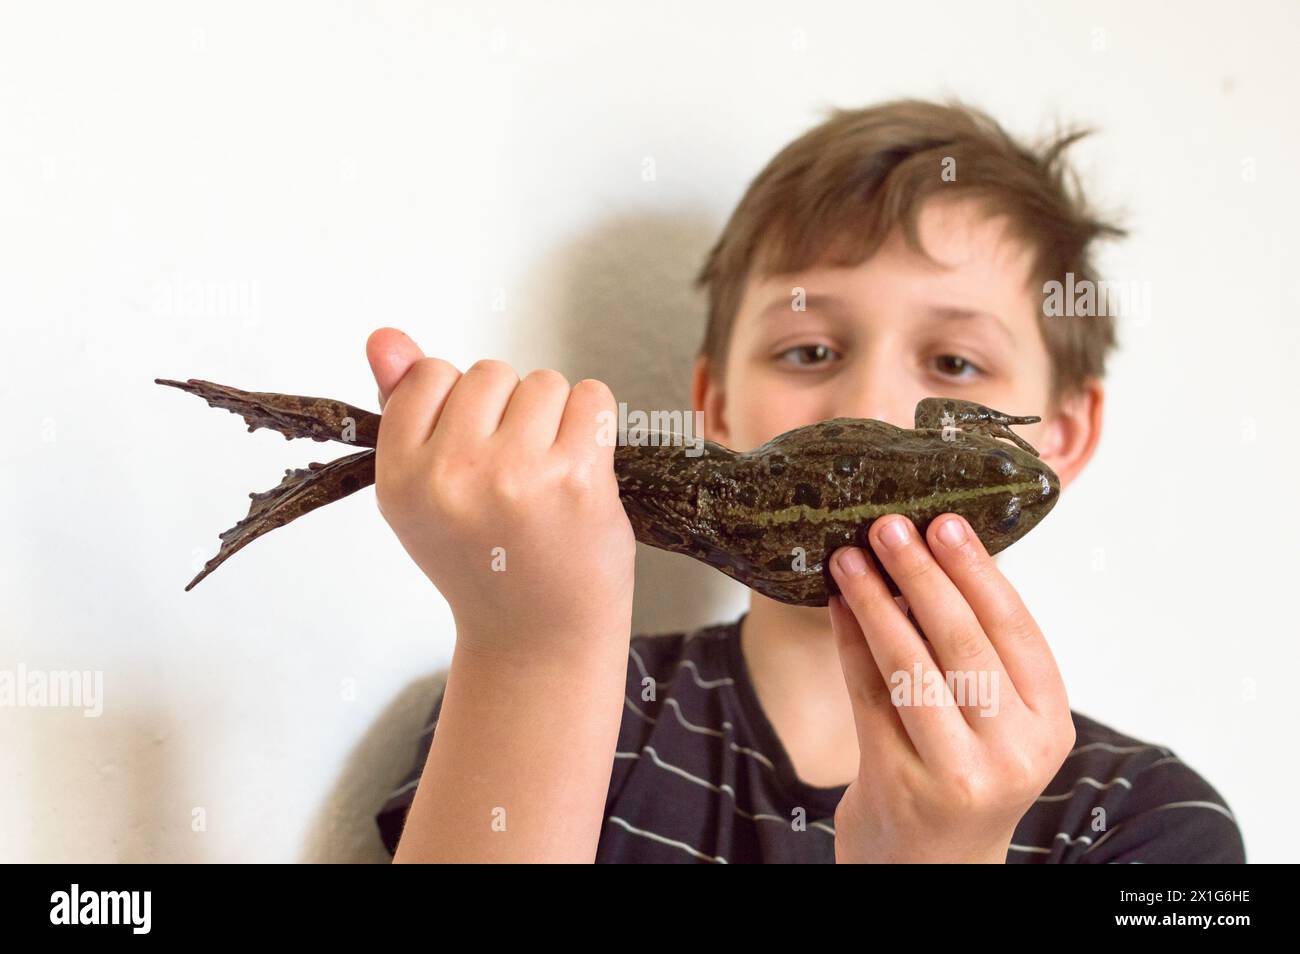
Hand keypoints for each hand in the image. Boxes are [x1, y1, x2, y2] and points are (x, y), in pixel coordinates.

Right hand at [365, 328, 635, 661]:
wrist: (538, 639)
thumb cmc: (484, 561)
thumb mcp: (423, 494)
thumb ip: (403, 409)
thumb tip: (384, 338)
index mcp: (401, 477)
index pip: (429, 375)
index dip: (460, 407)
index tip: (472, 455)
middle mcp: (452, 475)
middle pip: (490, 373)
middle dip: (509, 411)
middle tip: (514, 476)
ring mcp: (516, 475)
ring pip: (543, 383)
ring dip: (554, 418)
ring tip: (548, 477)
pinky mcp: (577, 478)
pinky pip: (593, 399)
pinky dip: (594, 426)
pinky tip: (583, 472)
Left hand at [827, 512, 1075, 862]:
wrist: (932, 867)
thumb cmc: (964, 775)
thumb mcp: (997, 724)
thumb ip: (980, 656)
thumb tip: (933, 556)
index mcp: (1048, 723)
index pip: (1016, 630)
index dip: (978, 571)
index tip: (946, 521)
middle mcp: (1013, 750)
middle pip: (961, 641)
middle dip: (920, 574)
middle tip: (888, 525)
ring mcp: (957, 771)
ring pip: (909, 665)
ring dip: (873, 602)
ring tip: (848, 558)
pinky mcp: (900, 783)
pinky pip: (869, 695)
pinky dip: (850, 643)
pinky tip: (837, 605)